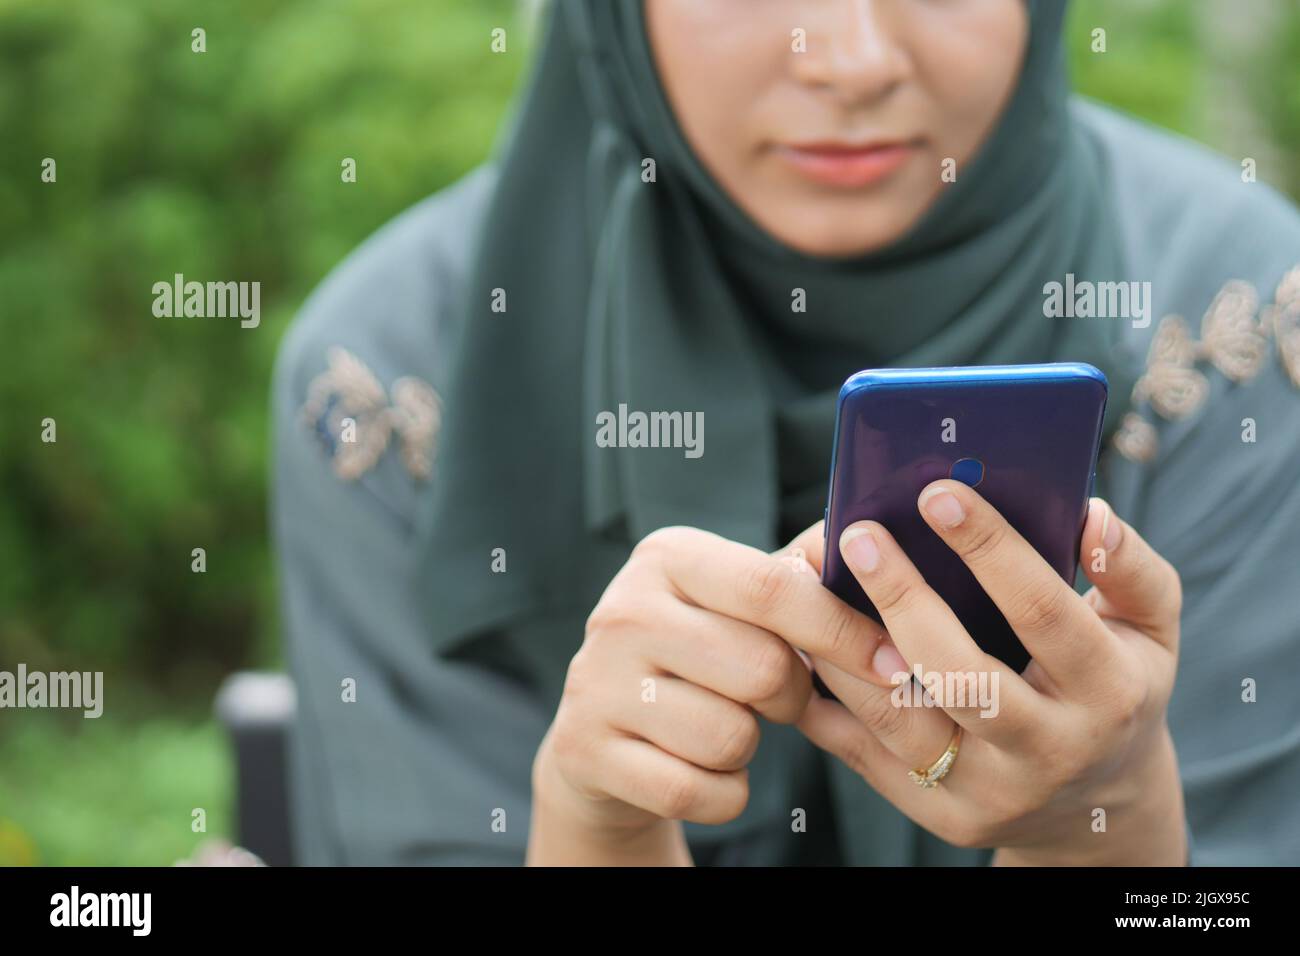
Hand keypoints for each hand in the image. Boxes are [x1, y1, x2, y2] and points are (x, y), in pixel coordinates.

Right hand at [528, 523, 884, 864]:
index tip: (892, 663)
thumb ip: (800, 571)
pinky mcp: (584, 750)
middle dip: (792, 696)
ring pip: (731, 737)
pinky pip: (697, 791)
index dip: (842, 630)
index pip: (772, 588)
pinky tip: (699, 768)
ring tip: (723, 723)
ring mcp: (596, 681)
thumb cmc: (699, 652)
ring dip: (748, 747)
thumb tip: (877, 532)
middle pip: (762, 669)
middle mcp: (622, 610)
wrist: (601, 729)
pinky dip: (720, 793)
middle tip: (776, 695)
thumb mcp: (734, 598)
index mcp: (667, 557)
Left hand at [796, 480, 1186, 864]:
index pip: (1043, 612)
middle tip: (860, 534)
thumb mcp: (1149, 629)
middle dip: (902, 596)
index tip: (938, 494)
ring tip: (813, 579)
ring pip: (897, 717)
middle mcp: (1049, 750)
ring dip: (845, 645)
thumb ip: (1129, 567)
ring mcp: (990, 791)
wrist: (1094, 806)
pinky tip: (804, 639)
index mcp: (1108, 692)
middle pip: (960, 674)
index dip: (989, 549)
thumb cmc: (1115, 686)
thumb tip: (1088, 514)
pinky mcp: (940, 814)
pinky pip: (862, 752)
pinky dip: (825, 694)